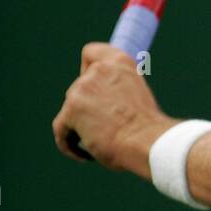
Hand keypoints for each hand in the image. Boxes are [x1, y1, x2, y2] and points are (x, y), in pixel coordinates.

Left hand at [52, 43, 175, 172]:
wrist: (148, 141)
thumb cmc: (148, 128)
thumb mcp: (136, 96)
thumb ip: (116, 91)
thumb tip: (102, 105)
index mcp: (120, 62)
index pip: (90, 53)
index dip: (86, 69)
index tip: (94, 87)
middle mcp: (98, 70)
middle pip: (79, 89)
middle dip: (88, 110)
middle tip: (106, 129)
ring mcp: (82, 89)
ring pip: (71, 112)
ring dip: (82, 128)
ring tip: (100, 146)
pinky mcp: (71, 111)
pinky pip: (61, 130)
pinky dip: (70, 145)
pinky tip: (87, 157)